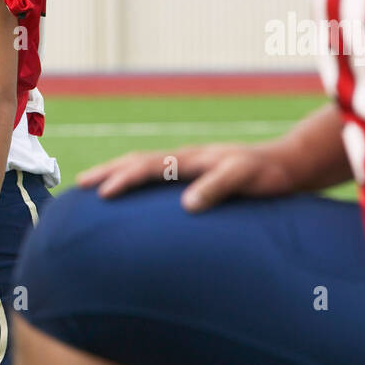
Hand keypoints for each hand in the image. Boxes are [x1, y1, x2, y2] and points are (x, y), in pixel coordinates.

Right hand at [77, 142, 297, 211]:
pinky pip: (152, 175)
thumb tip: (187, 205)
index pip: (148, 166)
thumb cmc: (266, 174)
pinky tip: (126, 194)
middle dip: (106, 171)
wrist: (285, 166)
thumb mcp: (245, 178)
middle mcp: (182, 159)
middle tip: (79, 184)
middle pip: (135, 161)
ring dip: (114, 173)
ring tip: (91, 186)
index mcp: (190, 158)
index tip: (103, 194)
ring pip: (141, 165)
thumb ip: (217, 187)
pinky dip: (132, 180)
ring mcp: (185, 166)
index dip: (124, 179)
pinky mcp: (190, 175)